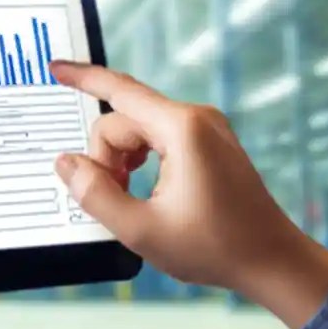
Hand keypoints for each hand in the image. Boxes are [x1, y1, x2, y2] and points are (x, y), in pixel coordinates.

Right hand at [51, 62, 327, 328]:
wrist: (271, 259)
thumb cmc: (215, 247)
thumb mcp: (141, 230)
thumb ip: (96, 194)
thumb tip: (67, 164)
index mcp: (182, 130)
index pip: (120, 91)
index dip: (83, 78)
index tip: (55, 68)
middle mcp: (197, 118)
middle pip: (125, 120)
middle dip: (107, 157)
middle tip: (112, 200)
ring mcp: (208, 128)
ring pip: (141, 130)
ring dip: (123, 160)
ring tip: (129, 199)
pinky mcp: (212, 143)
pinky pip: (161, 138)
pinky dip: (143, 160)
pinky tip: (146, 191)